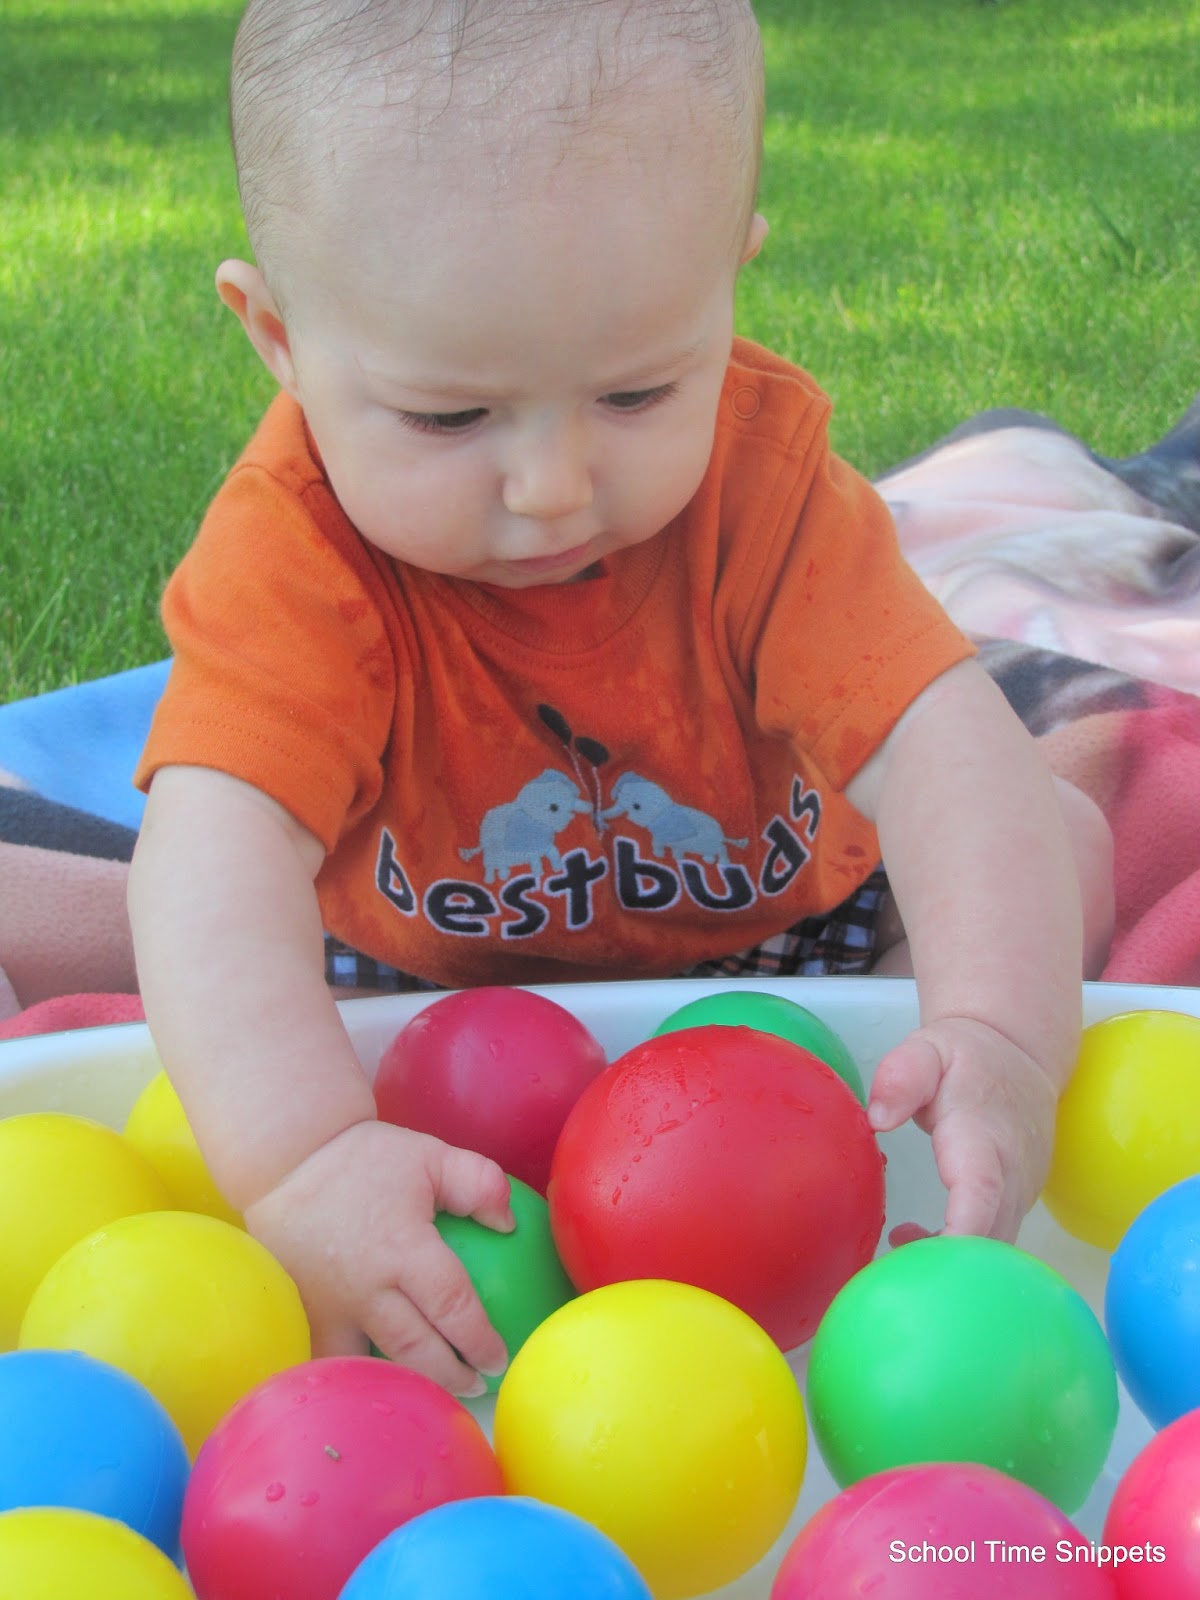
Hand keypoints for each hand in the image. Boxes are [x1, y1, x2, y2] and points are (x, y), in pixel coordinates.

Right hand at [244, 1120, 514, 1395]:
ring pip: (371, 1366)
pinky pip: (332, 1356)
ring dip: (406, 1384)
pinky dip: (358, 1375)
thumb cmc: (366, 1157)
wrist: (287, 1159)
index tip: (499, 1358)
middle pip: (417, 1351)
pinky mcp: (301, 1313)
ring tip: (432, 1392)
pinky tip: (377, 1381)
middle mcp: (366, 1289)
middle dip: (452, 1377)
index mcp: (403, 1250)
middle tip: (477, 1386)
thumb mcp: (432, 1156)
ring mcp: (328, 1307)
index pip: (452, 1309)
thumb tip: (509, 1223)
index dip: (480, 1340)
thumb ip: (480, 1184)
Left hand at [866, 1016, 1059, 1243]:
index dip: (960, 1232)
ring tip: (896, 1247)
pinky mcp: (1019, 1202)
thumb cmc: (967, 1055)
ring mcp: (1022, 1191)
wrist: (1019, 1054)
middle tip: (890, 1269)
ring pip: (994, 1246)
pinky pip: (995, 1240)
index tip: (928, 1259)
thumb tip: (878, 1118)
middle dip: (945, 1263)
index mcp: (983, 1134)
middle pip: (989, 1235)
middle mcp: (1013, 1171)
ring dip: (950, 1260)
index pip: (980, 1192)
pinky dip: (960, 1252)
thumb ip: (901, 1076)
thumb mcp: (927, 1049)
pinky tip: (918, 1239)